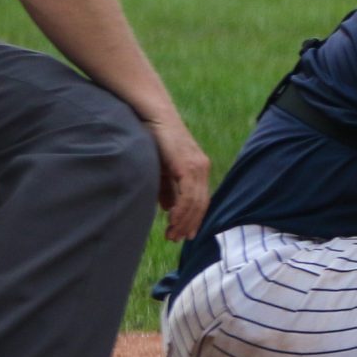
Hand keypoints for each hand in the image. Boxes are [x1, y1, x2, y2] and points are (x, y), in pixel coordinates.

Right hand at [148, 116, 212, 242]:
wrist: (154, 117)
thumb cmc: (155, 140)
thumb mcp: (162, 170)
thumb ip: (167, 188)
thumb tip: (168, 208)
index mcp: (198, 169)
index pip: (201, 200)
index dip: (195, 219)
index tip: (187, 235)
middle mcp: (202, 168)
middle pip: (201, 204)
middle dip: (189, 224)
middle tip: (177, 239)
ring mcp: (198, 166)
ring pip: (196, 202)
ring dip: (184, 221)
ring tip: (172, 234)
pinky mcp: (188, 166)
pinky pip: (188, 194)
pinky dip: (182, 210)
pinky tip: (171, 220)